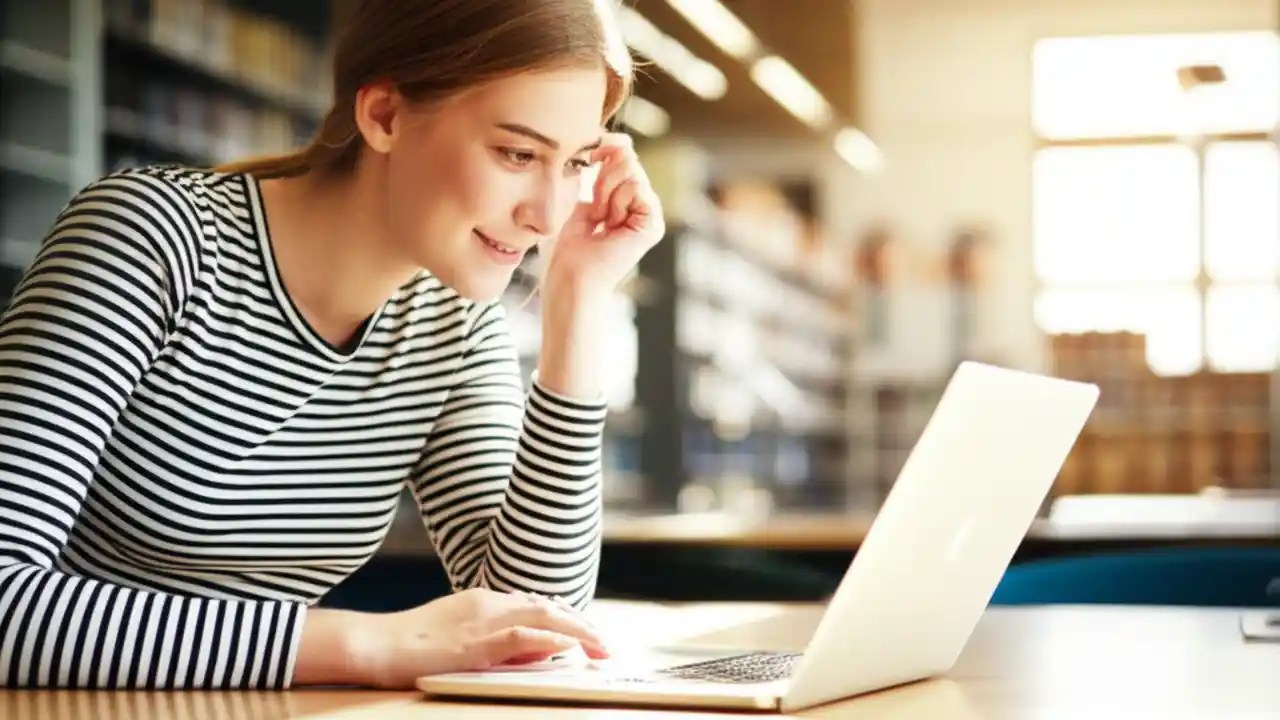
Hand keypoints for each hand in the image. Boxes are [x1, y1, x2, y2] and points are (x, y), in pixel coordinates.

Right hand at [338, 589, 608, 688]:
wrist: (373, 644)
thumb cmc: (409, 646)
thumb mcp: (459, 637)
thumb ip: (498, 641)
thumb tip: (539, 651)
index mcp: (483, 600)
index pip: (537, 604)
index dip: (568, 618)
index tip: (589, 632)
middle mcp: (489, 603)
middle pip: (549, 607)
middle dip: (583, 624)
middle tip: (606, 645)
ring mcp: (482, 621)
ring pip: (544, 617)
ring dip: (579, 631)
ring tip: (602, 647)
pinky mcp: (475, 643)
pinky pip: (523, 637)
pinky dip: (551, 640)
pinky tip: (571, 647)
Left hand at [545, 132, 664, 292]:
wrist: (570, 276)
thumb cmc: (566, 246)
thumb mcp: (580, 198)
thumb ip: (598, 173)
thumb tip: (619, 142)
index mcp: (624, 201)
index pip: (623, 157)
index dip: (606, 149)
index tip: (588, 156)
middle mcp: (640, 206)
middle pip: (628, 160)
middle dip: (603, 176)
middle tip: (593, 206)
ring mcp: (649, 216)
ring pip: (632, 170)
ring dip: (606, 190)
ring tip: (599, 217)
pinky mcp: (652, 225)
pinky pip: (637, 186)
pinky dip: (616, 199)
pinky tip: (609, 221)